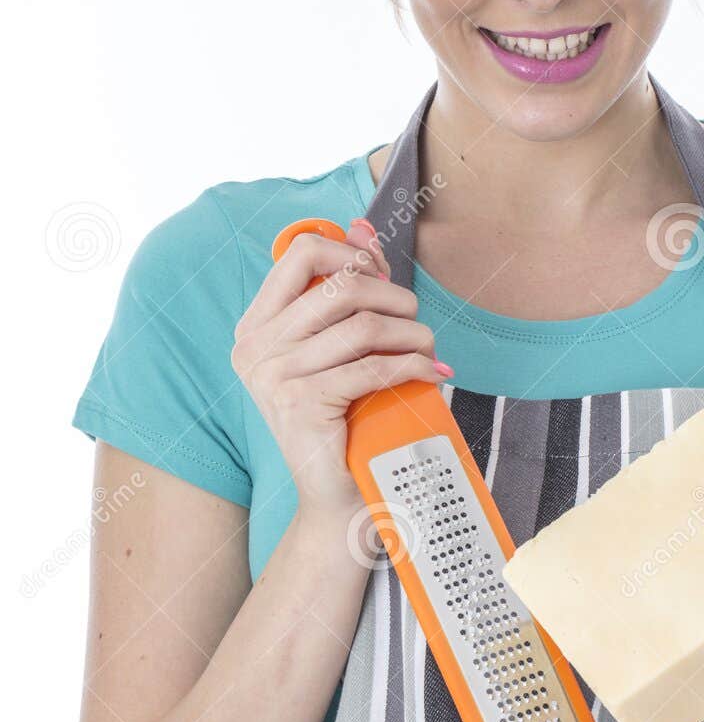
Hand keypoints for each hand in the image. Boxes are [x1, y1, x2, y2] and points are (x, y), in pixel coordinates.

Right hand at [231, 218, 449, 518]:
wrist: (339, 496)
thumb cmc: (344, 418)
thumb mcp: (341, 348)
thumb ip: (347, 287)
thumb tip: (362, 225)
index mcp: (255, 326)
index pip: (300, 253)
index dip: (352, 254)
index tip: (383, 277)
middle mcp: (255, 347)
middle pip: (339, 286)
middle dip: (393, 297)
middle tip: (416, 322)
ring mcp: (273, 375)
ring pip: (362, 325)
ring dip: (410, 333)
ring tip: (428, 350)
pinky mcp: (301, 404)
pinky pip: (372, 366)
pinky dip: (412, 366)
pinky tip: (431, 374)